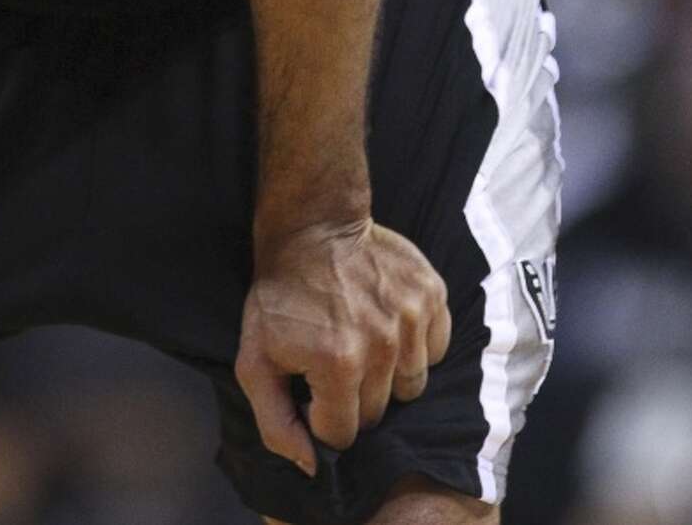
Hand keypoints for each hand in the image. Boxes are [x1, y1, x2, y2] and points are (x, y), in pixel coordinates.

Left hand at [236, 219, 450, 474]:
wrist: (313, 225)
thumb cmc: (280, 294)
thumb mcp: (254, 358)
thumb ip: (275, 422)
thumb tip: (311, 464)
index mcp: (339, 363)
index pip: (343, 433)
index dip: (321, 416)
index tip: (311, 386)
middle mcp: (383, 344)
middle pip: (378, 412)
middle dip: (353, 396)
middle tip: (333, 358)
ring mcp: (412, 317)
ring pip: (411, 385)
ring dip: (387, 373)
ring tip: (362, 340)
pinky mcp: (432, 294)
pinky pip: (437, 349)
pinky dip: (416, 345)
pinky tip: (388, 324)